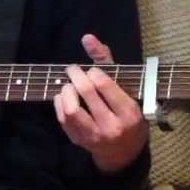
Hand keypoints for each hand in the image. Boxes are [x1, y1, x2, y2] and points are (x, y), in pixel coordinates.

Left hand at [53, 34, 148, 172]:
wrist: (123, 152)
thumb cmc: (127, 113)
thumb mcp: (128, 89)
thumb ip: (107, 62)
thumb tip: (87, 37)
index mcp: (129, 113)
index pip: (103, 84)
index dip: (93, 72)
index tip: (91, 71)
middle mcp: (112, 126)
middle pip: (85, 92)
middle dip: (75, 75)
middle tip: (73, 70)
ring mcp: (94, 136)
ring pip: (70, 108)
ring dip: (66, 90)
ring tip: (69, 85)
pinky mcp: (78, 141)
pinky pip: (62, 118)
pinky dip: (59, 102)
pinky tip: (64, 97)